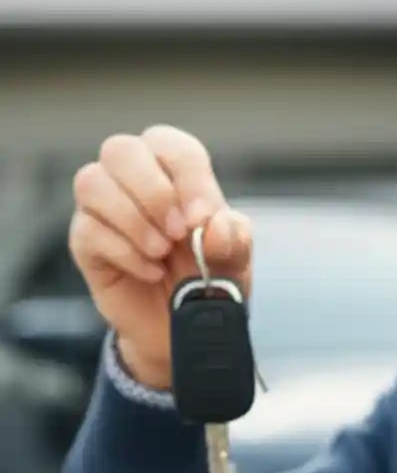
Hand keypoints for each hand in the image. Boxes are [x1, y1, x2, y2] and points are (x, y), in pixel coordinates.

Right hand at [69, 126, 253, 389]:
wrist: (183, 326)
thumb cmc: (209, 280)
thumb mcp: (235, 262)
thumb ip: (233, 240)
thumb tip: (214, 223)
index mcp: (176, 174)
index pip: (173, 145)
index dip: (188, 177)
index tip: (202, 218)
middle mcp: (134, 182)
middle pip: (121, 150)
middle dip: (153, 191)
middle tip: (178, 232)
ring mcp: (104, 210)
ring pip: (92, 182)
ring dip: (133, 220)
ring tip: (162, 252)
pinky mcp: (85, 242)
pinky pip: (88, 229)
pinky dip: (125, 252)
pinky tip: (150, 272)